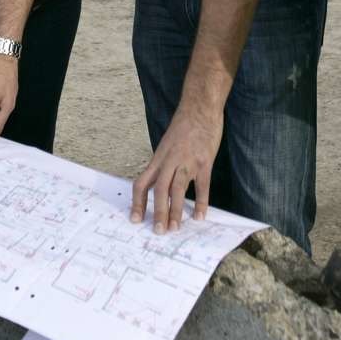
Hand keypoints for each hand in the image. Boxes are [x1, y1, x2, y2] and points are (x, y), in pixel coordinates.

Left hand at [130, 107, 223, 233]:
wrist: (200, 107)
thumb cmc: (184, 125)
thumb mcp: (167, 143)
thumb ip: (163, 162)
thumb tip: (159, 182)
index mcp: (159, 157)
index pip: (142, 182)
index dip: (137, 202)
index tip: (135, 219)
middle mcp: (170, 160)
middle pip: (159, 190)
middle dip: (157, 213)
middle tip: (158, 231)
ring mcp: (187, 161)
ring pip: (177, 190)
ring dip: (175, 211)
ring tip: (174, 228)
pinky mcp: (204, 162)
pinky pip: (202, 186)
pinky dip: (201, 203)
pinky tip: (200, 216)